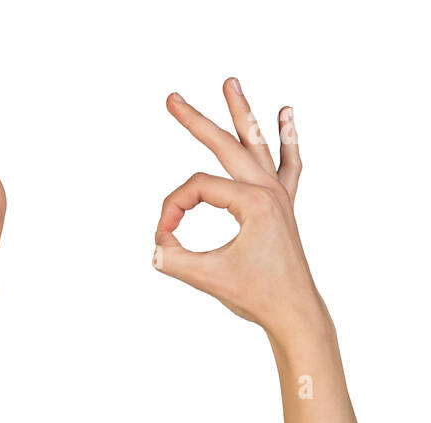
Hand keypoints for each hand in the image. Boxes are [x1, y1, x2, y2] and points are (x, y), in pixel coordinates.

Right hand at [153, 77, 325, 337]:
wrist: (294, 312)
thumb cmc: (256, 296)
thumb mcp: (208, 278)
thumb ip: (174, 260)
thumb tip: (155, 245)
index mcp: (253, 202)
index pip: (198, 188)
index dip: (173, 209)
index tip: (163, 237)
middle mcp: (268, 190)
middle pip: (225, 145)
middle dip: (197, 121)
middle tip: (172, 99)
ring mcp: (279, 195)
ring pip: (257, 144)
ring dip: (243, 113)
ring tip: (230, 82)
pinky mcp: (283, 206)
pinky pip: (288, 164)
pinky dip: (287, 139)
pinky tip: (286, 115)